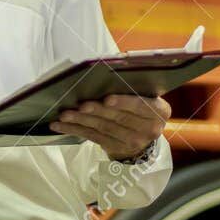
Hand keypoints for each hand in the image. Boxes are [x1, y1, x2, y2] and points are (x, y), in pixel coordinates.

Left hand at [50, 94, 170, 160]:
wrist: (143, 137)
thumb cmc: (140, 108)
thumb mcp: (146, 98)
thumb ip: (135, 87)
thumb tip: (109, 71)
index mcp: (159, 111)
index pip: (141, 106)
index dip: (124, 102)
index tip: (107, 98)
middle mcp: (149, 129)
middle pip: (119, 118)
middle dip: (97, 111)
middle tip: (81, 104)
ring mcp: (132, 141)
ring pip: (103, 128)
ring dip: (81, 120)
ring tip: (65, 114)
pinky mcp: (115, 148)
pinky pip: (92, 137)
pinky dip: (74, 130)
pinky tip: (60, 125)